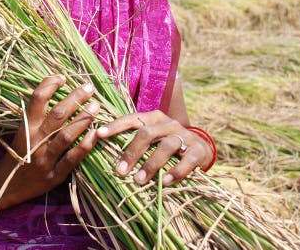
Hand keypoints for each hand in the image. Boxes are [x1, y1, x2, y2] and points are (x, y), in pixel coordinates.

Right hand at [0, 74, 100, 209]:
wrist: (6, 186)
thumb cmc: (18, 153)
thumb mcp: (22, 131)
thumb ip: (36, 115)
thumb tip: (56, 91)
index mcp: (25, 127)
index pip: (36, 100)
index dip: (49, 85)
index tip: (63, 77)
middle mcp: (34, 141)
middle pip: (56, 115)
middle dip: (74, 98)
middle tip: (89, 87)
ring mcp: (45, 159)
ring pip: (66, 135)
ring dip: (83, 119)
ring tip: (96, 106)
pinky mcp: (55, 175)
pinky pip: (72, 158)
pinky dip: (85, 146)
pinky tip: (96, 134)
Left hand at [95, 110, 211, 186]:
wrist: (201, 149)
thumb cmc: (166, 145)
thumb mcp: (151, 139)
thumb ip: (132, 140)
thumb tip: (102, 148)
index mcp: (153, 118)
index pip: (132, 119)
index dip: (115, 126)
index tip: (99, 134)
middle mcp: (168, 123)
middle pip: (147, 133)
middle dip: (132, 152)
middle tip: (120, 170)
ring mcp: (185, 136)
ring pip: (167, 146)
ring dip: (151, 164)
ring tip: (139, 180)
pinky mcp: (198, 150)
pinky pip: (187, 160)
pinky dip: (175, 172)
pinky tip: (165, 182)